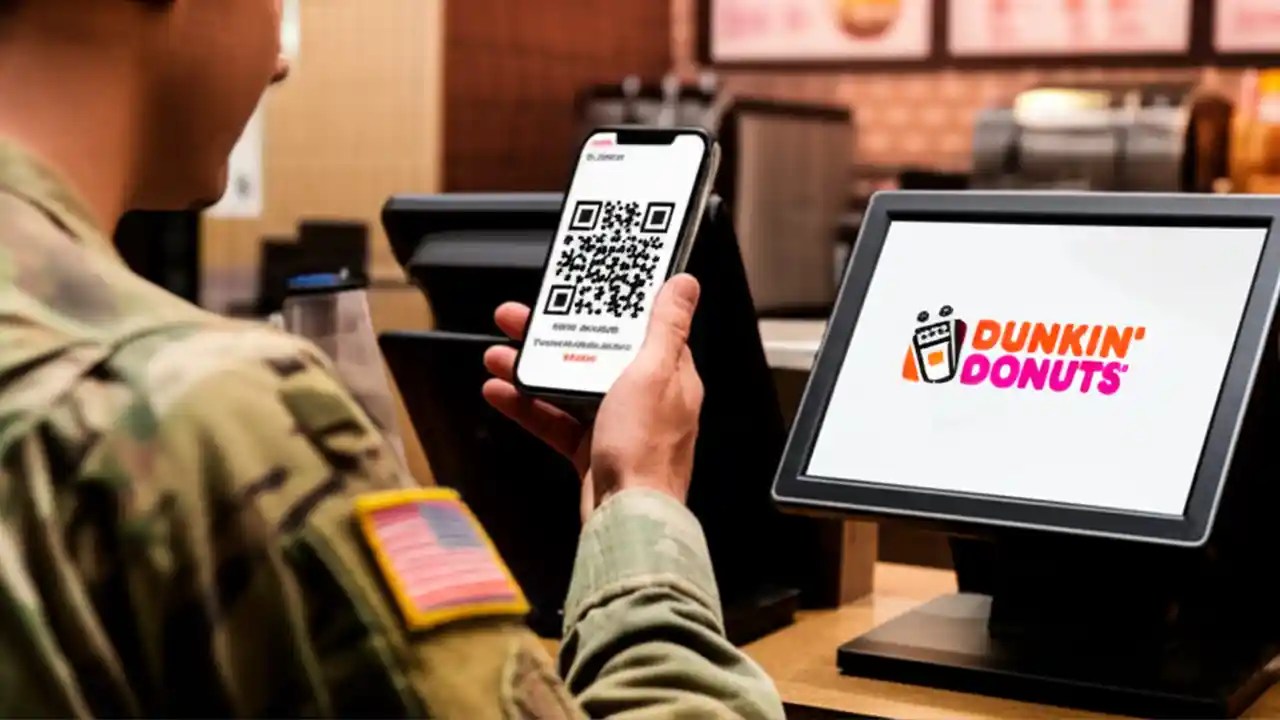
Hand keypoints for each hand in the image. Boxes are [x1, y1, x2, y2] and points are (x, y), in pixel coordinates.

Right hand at [482, 275, 704, 521]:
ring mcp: (617, 425)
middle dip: (554, 335)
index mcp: (669, 375)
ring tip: (497, 354)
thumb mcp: (654, 372)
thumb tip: (685, 284)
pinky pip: (555, 421)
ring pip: (569, 386)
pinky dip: (527, 406)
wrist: (625, 519)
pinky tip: (499, 393)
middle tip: (518, 317)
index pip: (640, 328)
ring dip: (532, 368)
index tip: (580, 289)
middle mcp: (645, 398)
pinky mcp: (591, 451)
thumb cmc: (645, 448)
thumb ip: (666, 326)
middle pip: (596, 354)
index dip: (609, 307)